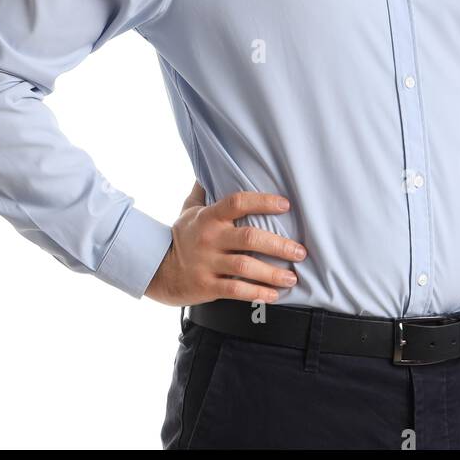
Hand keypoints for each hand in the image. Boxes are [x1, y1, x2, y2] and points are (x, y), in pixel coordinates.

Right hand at [144, 184, 305, 305]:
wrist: (158, 270)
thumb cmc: (182, 236)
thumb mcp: (189, 209)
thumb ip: (204, 190)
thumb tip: (212, 165)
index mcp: (209, 217)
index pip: (237, 203)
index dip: (262, 201)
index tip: (285, 205)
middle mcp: (209, 238)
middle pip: (249, 238)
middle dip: (279, 245)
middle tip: (300, 251)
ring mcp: (207, 263)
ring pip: (246, 267)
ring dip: (273, 273)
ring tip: (292, 276)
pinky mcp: (207, 286)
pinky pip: (236, 290)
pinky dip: (257, 293)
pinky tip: (273, 295)